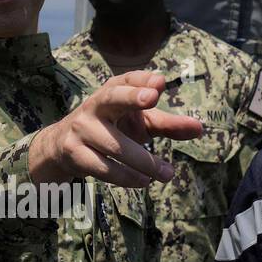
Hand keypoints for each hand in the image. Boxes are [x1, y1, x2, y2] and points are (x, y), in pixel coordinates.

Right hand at [29, 72, 203, 186]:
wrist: (62, 147)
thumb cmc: (111, 129)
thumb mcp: (139, 123)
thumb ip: (168, 125)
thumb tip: (200, 128)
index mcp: (112, 91)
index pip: (127, 79)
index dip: (142, 80)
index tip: (160, 83)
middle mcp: (95, 105)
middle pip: (112, 98)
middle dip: (130, 97)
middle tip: (152, 98)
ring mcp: (81, 129)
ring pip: (115, 145)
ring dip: (143, 161)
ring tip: (166, 173)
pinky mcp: (75, 154)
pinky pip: (104, 167)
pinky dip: (126, 176)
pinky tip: (143, 181)